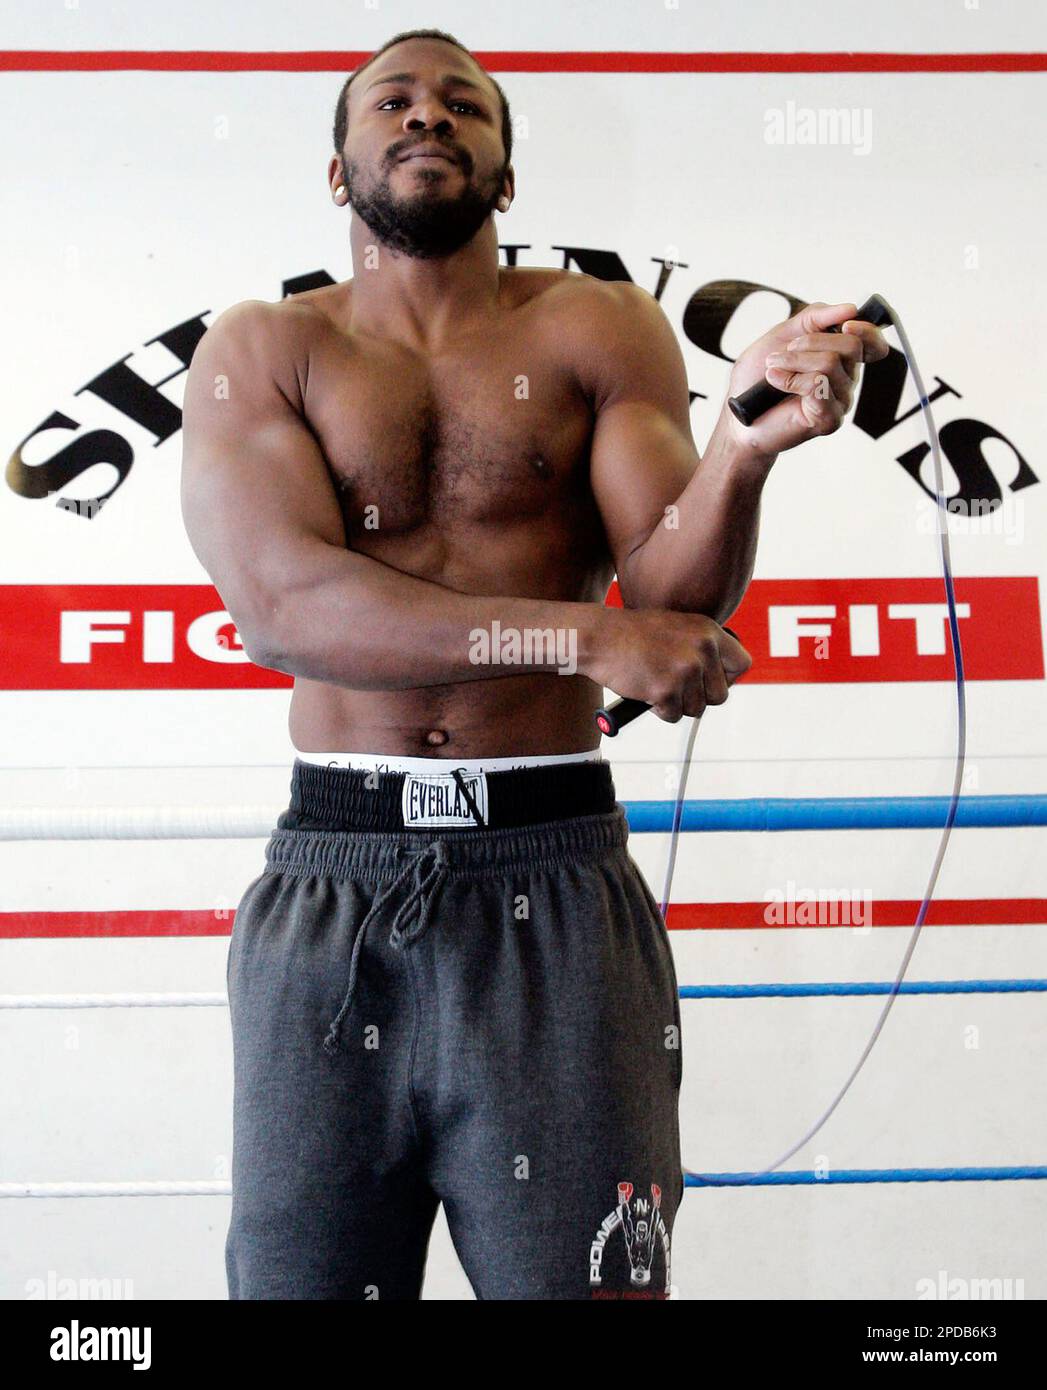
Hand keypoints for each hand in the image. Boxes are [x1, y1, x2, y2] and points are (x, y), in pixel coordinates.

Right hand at [586, 608, 751, 722]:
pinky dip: (660, 711)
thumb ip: (702, 647)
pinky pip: (674, 716)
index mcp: (708, 631)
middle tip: (677, 686)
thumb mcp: (678, 628)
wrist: (601, 637)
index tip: (710, 681)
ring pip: (697, 709)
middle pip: (720, 695)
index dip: (728, 678)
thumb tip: (720, 678)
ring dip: (677, 704)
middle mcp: (702, 649)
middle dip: (699, 697)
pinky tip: (647, 691)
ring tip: (657, 683)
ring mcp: (685, 670)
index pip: (742, 664)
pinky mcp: (666, 690)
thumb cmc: (634, 634)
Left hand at [725, 301, 889, 457]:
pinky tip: (776, 382)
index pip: (873, 344)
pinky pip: (818, 385)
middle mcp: (846, 381)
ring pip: (830, 363)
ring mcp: (840, 402)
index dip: (867, 329)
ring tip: (772, 368)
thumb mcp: (784, 334)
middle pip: (851, 345)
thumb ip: (815, 318)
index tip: (845, 323)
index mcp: (841, 360)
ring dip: (793, 360)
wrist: (738, 412)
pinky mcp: (829, 419)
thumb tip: (851, 309)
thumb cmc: (758, 376)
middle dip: (811, 341)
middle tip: (783, 352)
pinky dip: (790, 378)